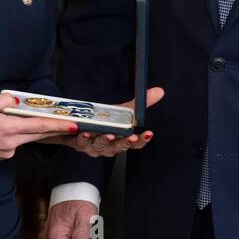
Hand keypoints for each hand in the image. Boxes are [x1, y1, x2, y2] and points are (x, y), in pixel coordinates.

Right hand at [0, 93, 79, 162]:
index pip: (39, 126)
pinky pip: (15, 143)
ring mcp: (7, 152)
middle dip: (52, 128)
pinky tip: (3, 129)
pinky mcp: (2, 156)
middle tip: (68, 122)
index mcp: (8, 129)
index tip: (72, 125)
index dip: (57, 125)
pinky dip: (15, 135)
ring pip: (25, 138)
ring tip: (26, 119)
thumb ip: (4, 100)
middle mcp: (11, 143)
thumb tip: (17, 100)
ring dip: (30, 129)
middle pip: (36, 134)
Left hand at [43, 86, 165, 157]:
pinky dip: (82, 137)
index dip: (141, 140)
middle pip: (118, 147)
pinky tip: (84, 131)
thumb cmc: (104, 120)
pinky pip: (80, 143)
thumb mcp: (123, 110)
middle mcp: (108, 147)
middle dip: (125, 142)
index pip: (134, 144)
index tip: (148, 133)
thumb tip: (160, 91)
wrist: (80, 122)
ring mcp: (93, 147)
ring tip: (108, 134)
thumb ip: (140, 103)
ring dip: (104, 140)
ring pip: (100, 146)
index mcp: (120, 140)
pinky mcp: (79, 143)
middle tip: (131, 137)